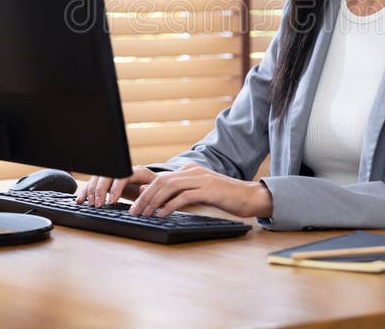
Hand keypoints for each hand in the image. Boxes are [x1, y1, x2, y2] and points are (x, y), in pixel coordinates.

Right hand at [76, 165, 155, 206]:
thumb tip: (142, 189)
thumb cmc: (157, 191)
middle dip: (100, 190)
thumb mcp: (157, 191)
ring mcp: (115, 175)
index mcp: (137, 172)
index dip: (115, 188)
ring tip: (90, 204)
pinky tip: (81, 200)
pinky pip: (95, 184)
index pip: (122, 176)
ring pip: (98, 178)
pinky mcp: (109, 182)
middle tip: (98, 204)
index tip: (111, 202)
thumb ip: (150, 190)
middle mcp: (124, 171)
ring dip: (92, 191)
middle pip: (107, 175)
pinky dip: (87, 191)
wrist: (156, 188)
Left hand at [128, 163, 272, 218]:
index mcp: (190, 170)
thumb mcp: (199, 193)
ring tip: (145, 214)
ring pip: (169, 187)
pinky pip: (184, 197)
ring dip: (154, 201)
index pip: (161, 178)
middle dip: (145, 197)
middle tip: (135, 211)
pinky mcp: (208, 190)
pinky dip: (170, 206)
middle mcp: (194, 172)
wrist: (249, 196)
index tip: (136, 205)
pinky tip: (162, 214)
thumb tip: (156, 195)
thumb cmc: (224, 197)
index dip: (146, 191)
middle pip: (162, 181)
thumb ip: (180, 193)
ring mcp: (201, 179)